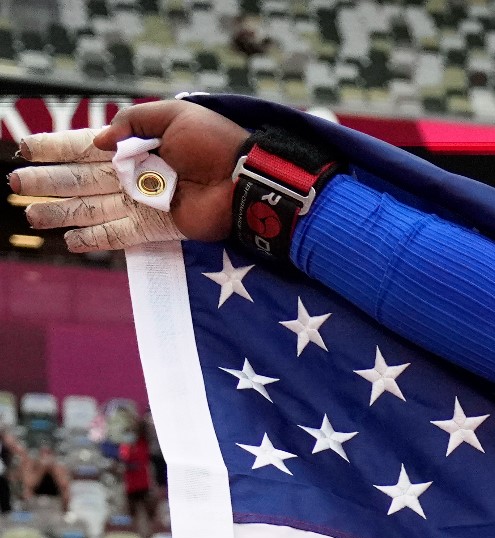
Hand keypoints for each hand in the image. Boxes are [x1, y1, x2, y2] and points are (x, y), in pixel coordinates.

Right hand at [8, 99, 247, 250]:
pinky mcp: (155, 227)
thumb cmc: (215, 143)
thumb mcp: (173, 116)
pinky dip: (94, 238)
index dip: (55, 149)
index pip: (85, 147)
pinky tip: (69, 240)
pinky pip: (118, 233)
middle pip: (79, 180)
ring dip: (59, 212)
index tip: (26, 150)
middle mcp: (132, 175)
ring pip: (90, 208)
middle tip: (15, 185)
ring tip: (30, 216)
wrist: (246, 179)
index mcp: (135, 145)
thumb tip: (98, 141)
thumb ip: (133, 121)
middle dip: (47, 182)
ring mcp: (141, 203)